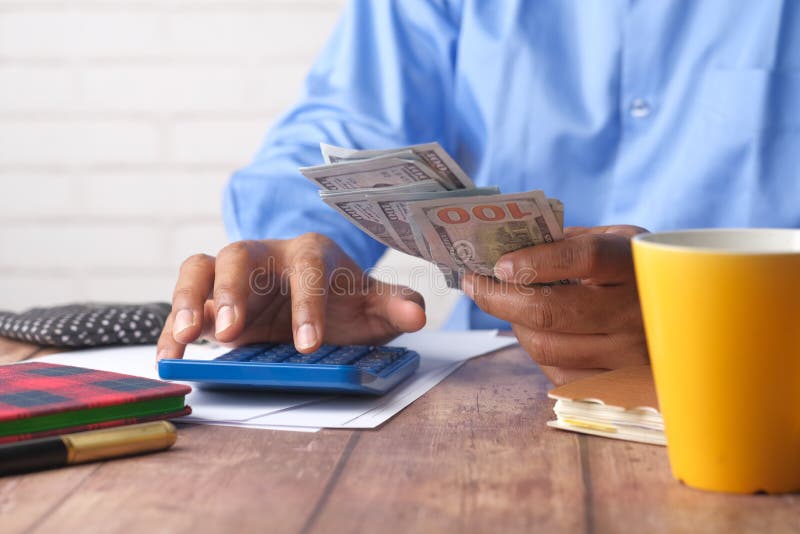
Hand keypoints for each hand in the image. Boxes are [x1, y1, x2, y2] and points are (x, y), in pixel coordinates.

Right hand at [157, 233, 425, 359]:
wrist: (314, 300)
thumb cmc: (341, 299)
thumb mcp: (370, 306)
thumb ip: (393, 305)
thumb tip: (417, 314)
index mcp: (311, 254)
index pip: (307, 268)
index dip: (307, 304)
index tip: (308, 345)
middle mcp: (267, 256)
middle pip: (240, 254)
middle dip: (233, 290)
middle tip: (230, 330)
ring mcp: (234, 276)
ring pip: (202, 267)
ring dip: (191, 298)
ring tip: (189, 335)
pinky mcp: (212, 300)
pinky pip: (185, 302)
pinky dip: (174, 326)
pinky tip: (172, 355)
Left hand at [462, 225, 648, 384]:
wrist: (693, 315)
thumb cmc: (637, 269)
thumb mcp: (616, 240)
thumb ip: (566, 241)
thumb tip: (504, 249)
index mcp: (636, 263)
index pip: (583, 258)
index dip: (535, 261)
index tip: (499, 264)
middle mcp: (637, 311)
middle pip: (550, 311)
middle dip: (499, 298)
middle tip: (475, 284)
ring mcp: (629, 353)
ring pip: (546, 346)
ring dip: (514, 324)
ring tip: (505, 305)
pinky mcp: (619, 384)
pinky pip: (558, 373)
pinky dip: (537, 350)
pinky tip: (536, 331)